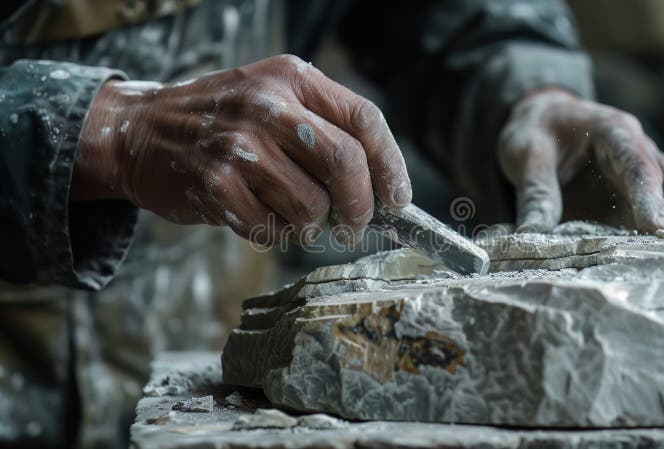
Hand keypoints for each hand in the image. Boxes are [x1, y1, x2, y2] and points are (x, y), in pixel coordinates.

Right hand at [73, 55, 411, 244]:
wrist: (139, 131)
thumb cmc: (220, 121)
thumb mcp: (272, 97)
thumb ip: (323, 128)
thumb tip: (379, 188)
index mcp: (291, 78)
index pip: (364, 120)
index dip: (390, 166)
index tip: (397, 200)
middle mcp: (266, 104)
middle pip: (346, 160)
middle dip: (360, 206)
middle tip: (354, 225)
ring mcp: (238, 144)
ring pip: (310, 204)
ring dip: (311, 226)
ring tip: (296, 219)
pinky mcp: (214, 183)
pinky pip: (269, 229)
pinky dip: (274, 235)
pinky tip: (260, 218)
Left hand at [498, 88, 663, 237]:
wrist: (542, 120)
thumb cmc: (537, 130)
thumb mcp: (526, 153)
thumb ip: (535, 192)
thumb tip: (531, 238)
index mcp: (613, 131)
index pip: (637, 164)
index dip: (648, 196)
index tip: (656, 228)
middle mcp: (636, 150)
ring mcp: (637, 176)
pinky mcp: (629, 198)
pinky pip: (647, 218)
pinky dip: (656, 240)